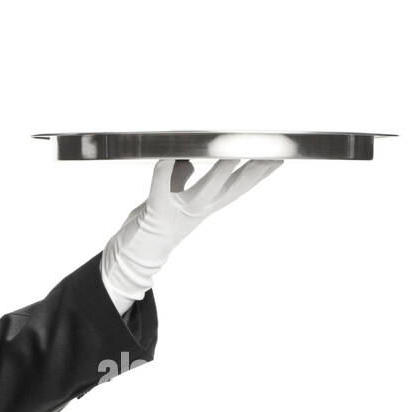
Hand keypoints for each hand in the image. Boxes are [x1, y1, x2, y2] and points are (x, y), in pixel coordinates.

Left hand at [101, 158, 283, 302]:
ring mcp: (177, 213)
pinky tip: (167, 158)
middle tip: (270, 156)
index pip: (236, 188)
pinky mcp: (155, 213)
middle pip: (229, 191)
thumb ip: (181, 177)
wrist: (134, 255)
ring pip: (203, 192)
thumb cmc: (154, 224)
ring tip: (231, 156)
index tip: (277, 159)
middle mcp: (196, 211)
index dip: (257, 174)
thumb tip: (187, 158)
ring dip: (218, 174)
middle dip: (251, 174)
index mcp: (203, 206)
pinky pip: (159, 191)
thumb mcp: (172, 197)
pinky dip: (162, 174)